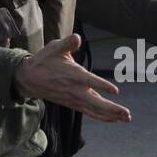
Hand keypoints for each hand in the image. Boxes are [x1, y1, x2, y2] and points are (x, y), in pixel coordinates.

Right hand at [14, 33, 130, 122]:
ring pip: (94, 110)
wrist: (29, 79)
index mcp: (72, 75)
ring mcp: (74, 99)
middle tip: (127, 113)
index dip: (102, 85)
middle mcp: (74, 90)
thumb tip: (77, 38)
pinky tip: (114, 119)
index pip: (89, 81)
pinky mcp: (73, 104)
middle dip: (112, 108)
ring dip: (111, 115)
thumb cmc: (45, 60)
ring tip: (127, 118)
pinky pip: (89, 112)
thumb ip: (67, 43)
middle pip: (95, 102)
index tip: (115, 90)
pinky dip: (102, 116)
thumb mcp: (54, 48)